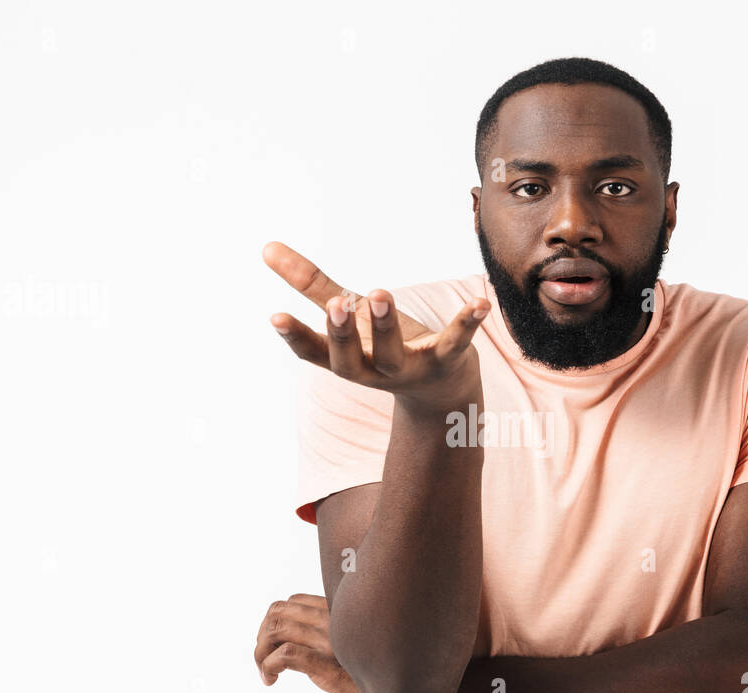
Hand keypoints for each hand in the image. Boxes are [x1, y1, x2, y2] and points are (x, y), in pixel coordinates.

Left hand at [254, 593, 385, 692]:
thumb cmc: (387, 674)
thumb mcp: (361, 646)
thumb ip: (338, 635)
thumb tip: (307, 640)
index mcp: (343, 612)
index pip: (293, 601)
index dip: (275, 622)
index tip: (275, 646)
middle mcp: (337, 621)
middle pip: (277, 612)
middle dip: (262, 637)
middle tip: (264, 662)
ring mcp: (333, 643)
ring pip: (276, 630)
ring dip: (260, 653)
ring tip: (267, 674)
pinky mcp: (330, 668)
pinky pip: (286, 655)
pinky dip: (268, 665)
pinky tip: (271, 680)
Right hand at [262, 241, 488, 412]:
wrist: (441, 389)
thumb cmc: (386, 345)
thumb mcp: (350, 316)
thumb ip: (312, 286)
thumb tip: (267, 248)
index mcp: (347, 360)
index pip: (314, 353)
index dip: (296, 338)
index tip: (277, 317)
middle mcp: (373, 371)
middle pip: (350, 360)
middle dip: (342, 333)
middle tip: (337, 304)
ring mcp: (411, 369)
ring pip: (393, 354)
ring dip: (386, 325)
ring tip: (380, 293)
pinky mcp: (447, 361)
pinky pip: (456, 343)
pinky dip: (467, 324)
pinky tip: (480, 303)